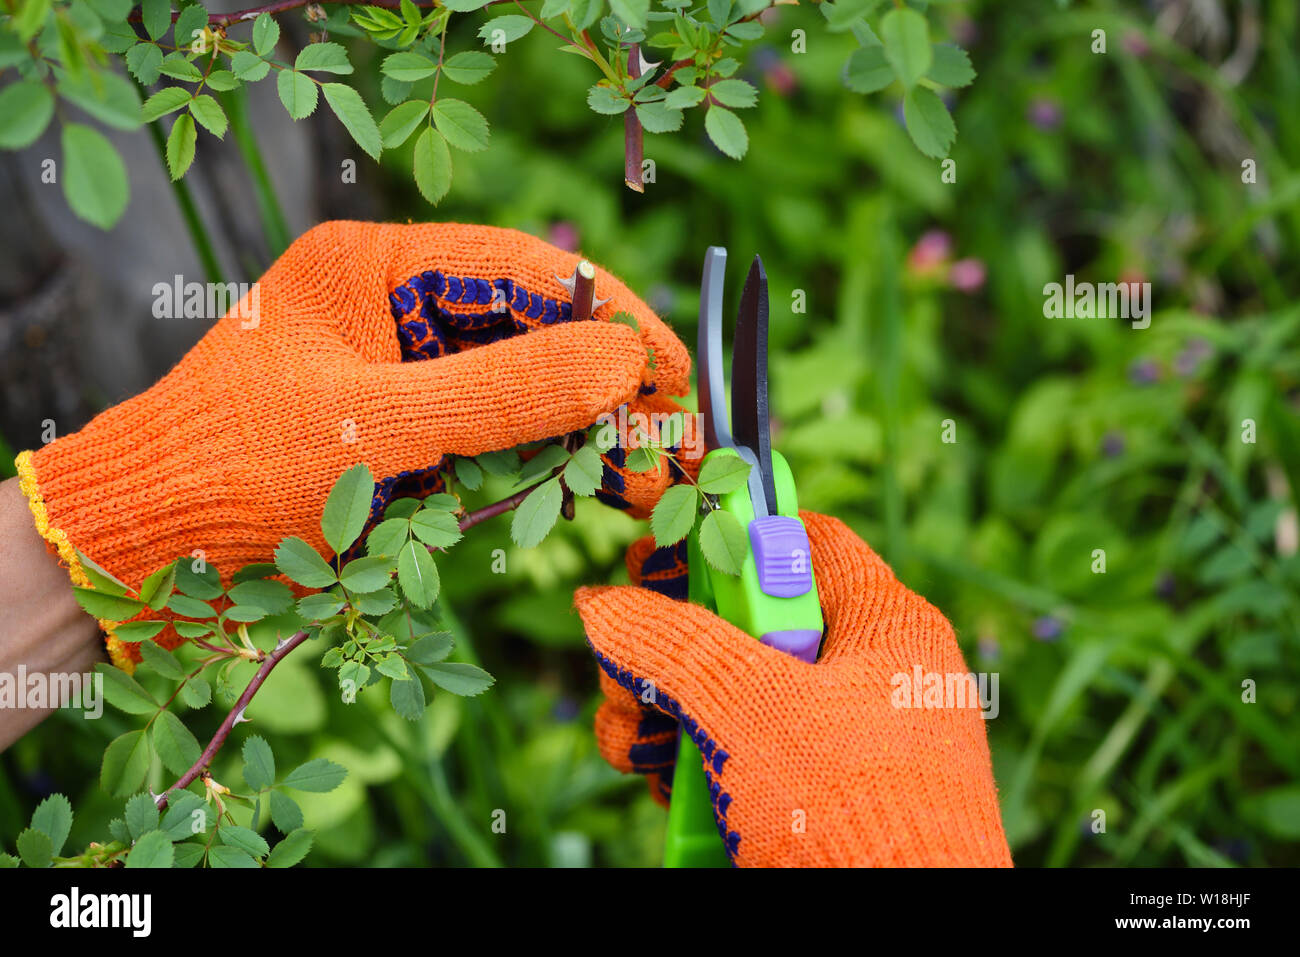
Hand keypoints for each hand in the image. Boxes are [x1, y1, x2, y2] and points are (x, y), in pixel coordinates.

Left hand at [15, 221, 689, 669]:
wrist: (148, 551)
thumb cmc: (235, 470)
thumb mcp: (378, 427)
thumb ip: (504, 393)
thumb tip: (621, 364)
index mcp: (374, 268)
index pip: (519, 270)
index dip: (607, 315)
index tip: (670, 367)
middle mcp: (392, 311)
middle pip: (528, 332)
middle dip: (605, 389)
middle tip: (674, 441)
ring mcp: (399, 377)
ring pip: (518, 393)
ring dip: (582, 437)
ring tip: (647, 484)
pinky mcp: (402, 437)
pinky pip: (489, 442)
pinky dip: (537, 470)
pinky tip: (586, 495)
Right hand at [575, 512, 1012, 866]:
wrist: (895, 937)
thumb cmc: (851, 812)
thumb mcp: (748, 709)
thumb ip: (669, 644)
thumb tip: (599, 605)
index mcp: (884, 625)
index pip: (801, 539)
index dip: (725, 533)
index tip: (658, 550)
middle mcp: (865, 676)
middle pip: (745, 620)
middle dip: (669, 641)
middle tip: (626, 658)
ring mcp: (837, 741)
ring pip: (730, 694)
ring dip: (661, 709)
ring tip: (633, 737)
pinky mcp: (809, 797)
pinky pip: (738, 755)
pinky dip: (689, 761)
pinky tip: (660, 781)